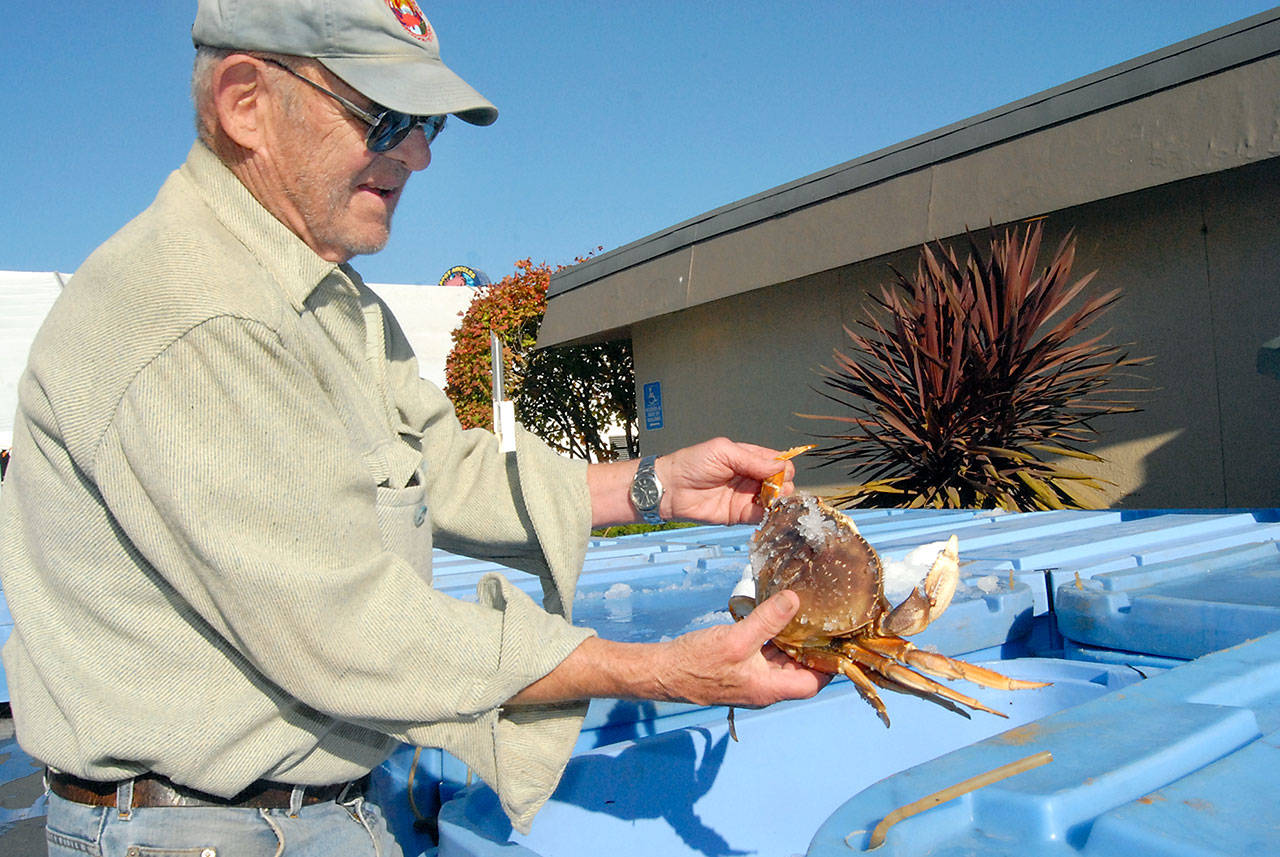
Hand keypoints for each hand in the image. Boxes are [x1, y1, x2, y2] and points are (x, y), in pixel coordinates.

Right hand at [653, 590, 830, 706]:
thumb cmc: (698, 663)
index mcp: (769, 689)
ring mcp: (751, 681)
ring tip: (800, 616)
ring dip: (790, 643)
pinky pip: (763, 657)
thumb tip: (795, 600)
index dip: (827, 666)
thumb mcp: (737, 639)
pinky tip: (771, 620)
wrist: (664, 672)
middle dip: (810, 649)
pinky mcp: (739, 670)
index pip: (812, 683)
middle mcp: (763, 689)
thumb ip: (767, 620)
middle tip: (820, 622)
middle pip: (798, 672)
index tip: (836, 642)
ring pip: (780, 663)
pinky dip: (771, 641)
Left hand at [657, 437, 796, 524]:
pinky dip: (768, 515)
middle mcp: (750, 477)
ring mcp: (746, 497)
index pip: (777, 462)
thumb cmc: (693, 463)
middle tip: (774, 489)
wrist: (672, 488)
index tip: (779, 474)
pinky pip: (760, 516)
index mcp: (748, 458)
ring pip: (774, 500)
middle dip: (783, 486)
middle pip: (780, 482)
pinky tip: (767, 511)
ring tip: (770, 500)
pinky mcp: (739, 515)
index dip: (783, 468)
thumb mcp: (723, 452)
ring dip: (778, 501)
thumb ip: (752, 459)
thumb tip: (780, 467)